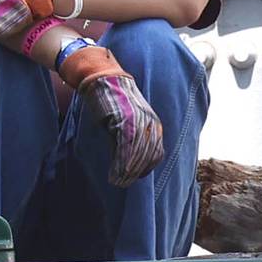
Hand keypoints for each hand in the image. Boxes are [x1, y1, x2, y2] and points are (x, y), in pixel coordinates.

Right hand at [77, 64, 164, 184]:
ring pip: (136, 157)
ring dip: (127, 172)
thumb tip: (130, 158)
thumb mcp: (129, 119)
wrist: (105, 79)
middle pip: (147, 158)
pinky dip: (119, 166)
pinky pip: (124, 151)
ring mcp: (137, 124)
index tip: (135, 176)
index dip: (146, 168)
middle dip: (135, 173)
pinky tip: (113, 174)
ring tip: (118, 181)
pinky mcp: (123, 123)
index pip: (156, 153)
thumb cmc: (114, 100)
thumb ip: (133, 136)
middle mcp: (148, 124)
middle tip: (124, 182)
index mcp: (153, 123)